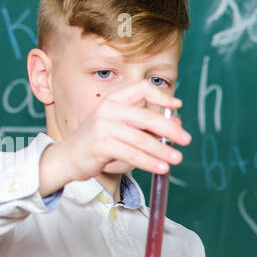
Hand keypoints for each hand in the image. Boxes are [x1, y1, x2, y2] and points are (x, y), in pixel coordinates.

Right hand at [39, 80, 189, 193]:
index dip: (161, 95)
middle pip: (146, 117)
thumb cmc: (100, 143)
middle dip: (169, 129)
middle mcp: (108, 108)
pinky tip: (161, 168)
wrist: (69, 158)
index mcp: (114, 99)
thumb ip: (147, 126)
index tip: (178, 106)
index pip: (141, 88)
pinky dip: (149, 162)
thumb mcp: (123, 129)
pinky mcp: (100, 144)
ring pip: (141, 139)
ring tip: (176, 158)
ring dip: (162, 150)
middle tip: (186, 140)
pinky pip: (131, 154)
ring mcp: (103, 126)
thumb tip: (177, 125)